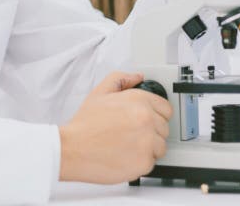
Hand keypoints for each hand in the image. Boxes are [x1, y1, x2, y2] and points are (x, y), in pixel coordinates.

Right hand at [58, 72, 172, 183]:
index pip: (166, 109)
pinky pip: (152, 163)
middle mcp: (146, 119)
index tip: (146, 120)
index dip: (155, 115)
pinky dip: (140, 162)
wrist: (73, 148)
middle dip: (151, 131)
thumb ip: (121, 79)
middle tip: (131, 134)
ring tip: (127, 145)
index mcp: (139, 100)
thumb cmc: (85, 124)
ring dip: (148, 148)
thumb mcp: (100, 92)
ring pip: (160, 147)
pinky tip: (125, 155)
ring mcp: (147, 142)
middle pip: (164, 128)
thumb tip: (138, 77)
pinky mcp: (144, 162)